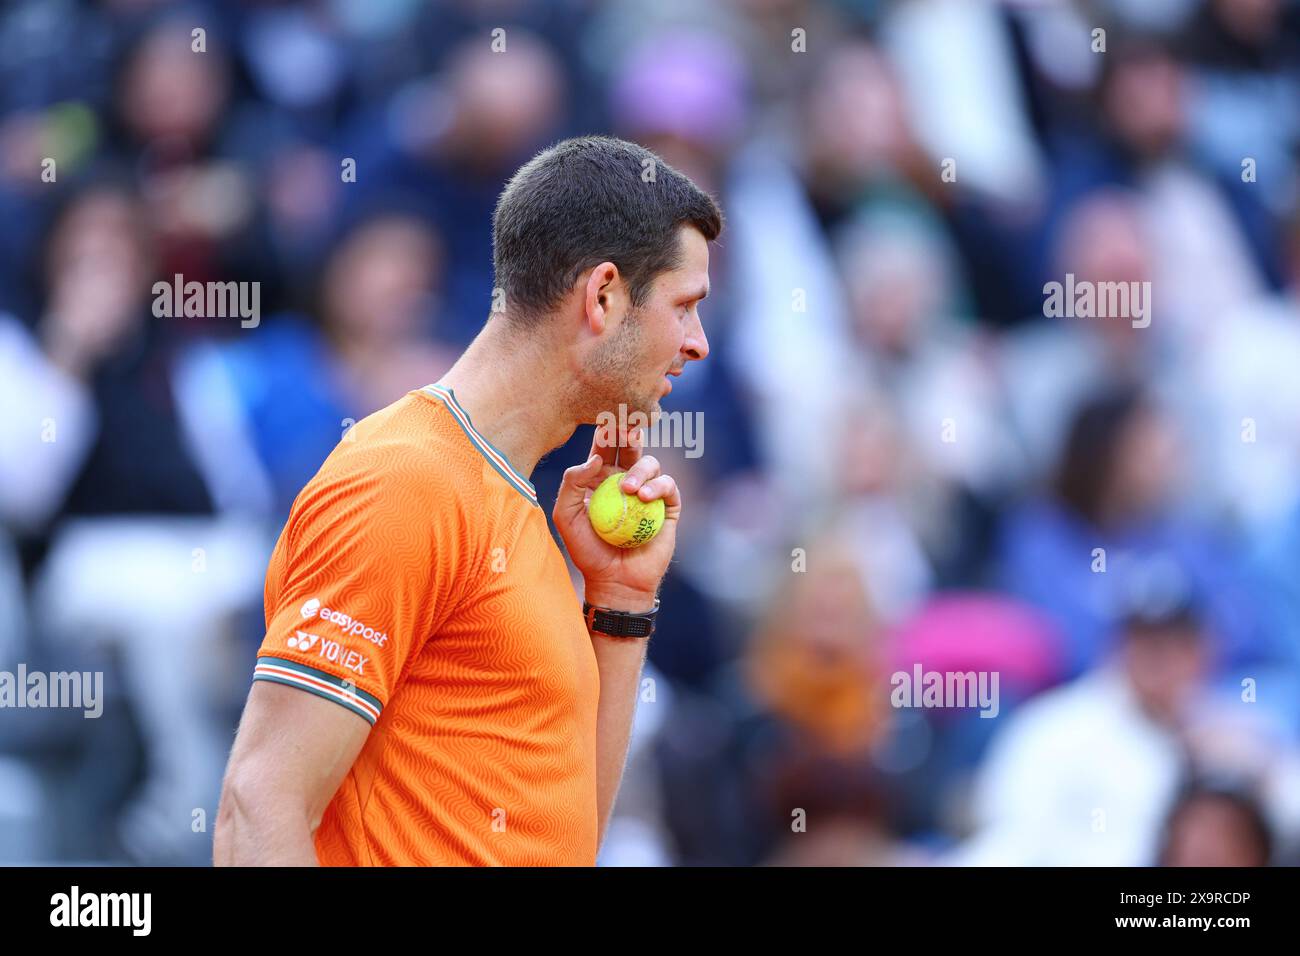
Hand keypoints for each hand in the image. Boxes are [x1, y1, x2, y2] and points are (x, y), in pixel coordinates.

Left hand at [552, 426, 680, 610]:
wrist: (615, 580)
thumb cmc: (587, 550)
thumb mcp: (566, 516)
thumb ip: (571, 483)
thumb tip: (595, 459)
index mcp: (600, 478)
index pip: (603, 447)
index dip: (605, 431)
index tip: (604, 420)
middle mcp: (626, 479)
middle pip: (630, 447)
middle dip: (629, 433)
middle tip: (626, 428)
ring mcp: (648, 492)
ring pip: (650, 463)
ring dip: (640, 470)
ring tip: (628, 489)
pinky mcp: (667, 506)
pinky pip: (667, 485)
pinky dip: (657, 486)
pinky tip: (643, 497)